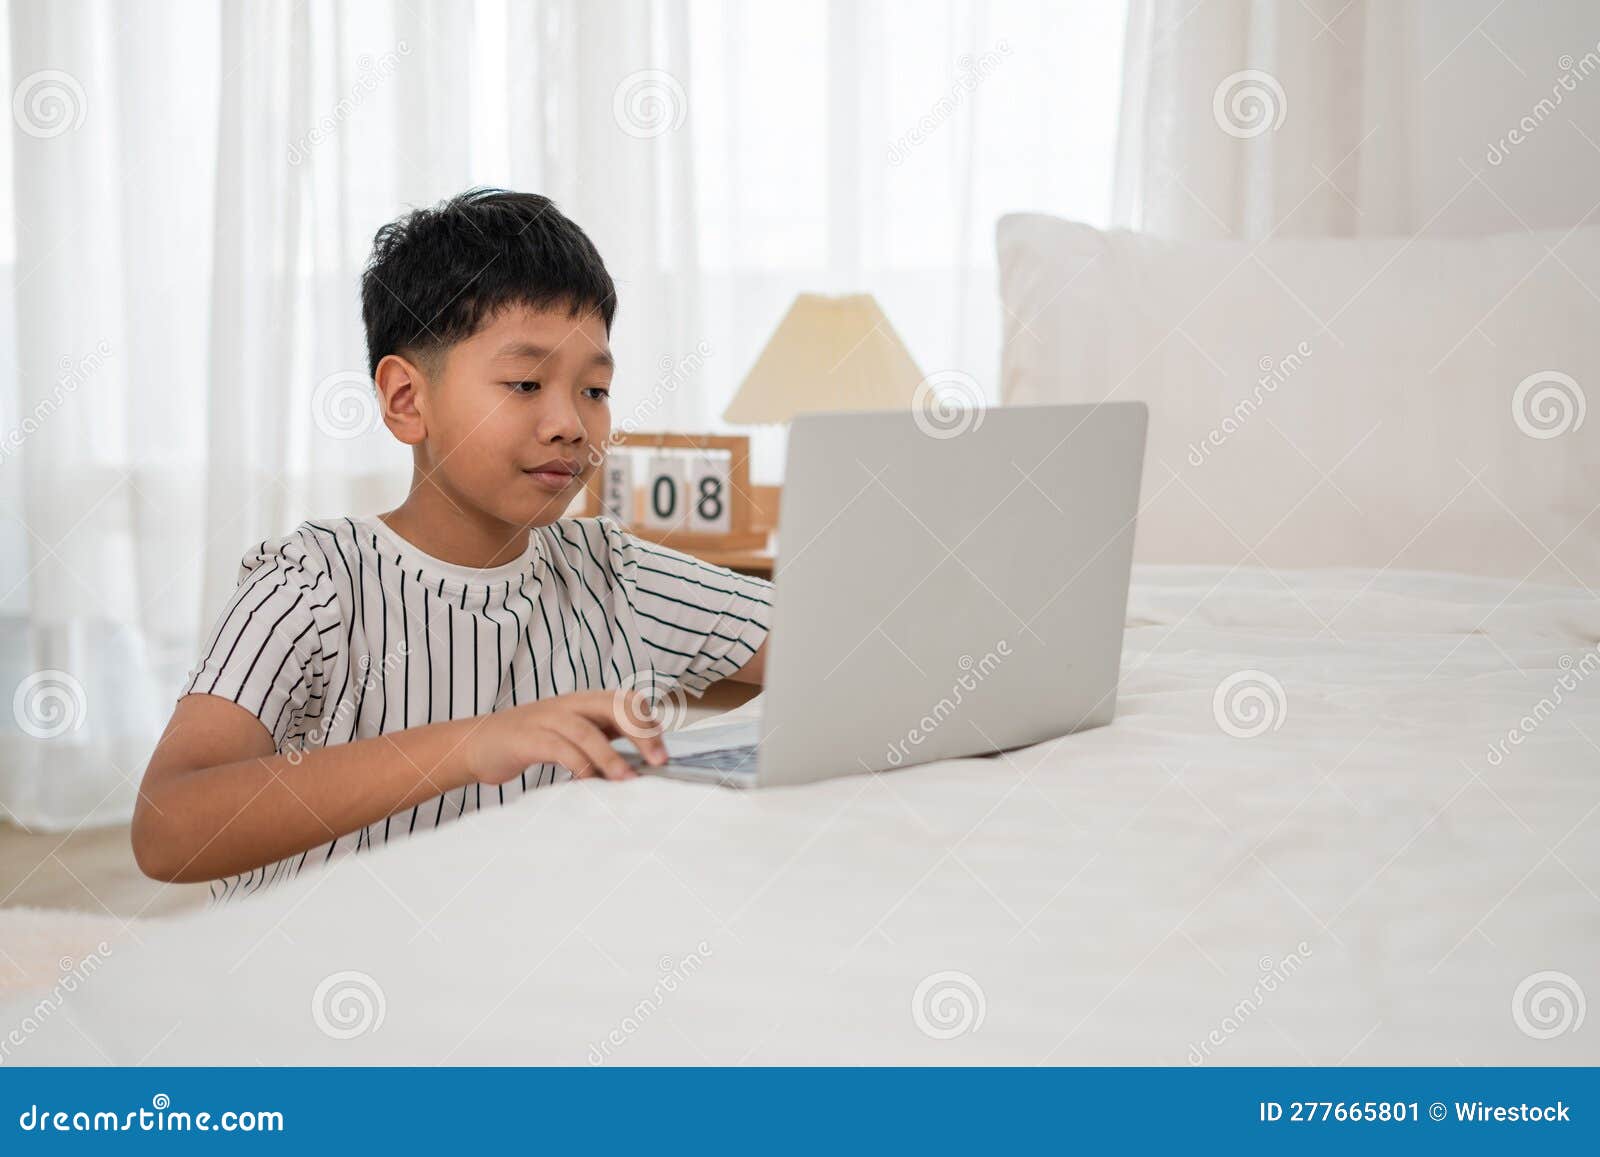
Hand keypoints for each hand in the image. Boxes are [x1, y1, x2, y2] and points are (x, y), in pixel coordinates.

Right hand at [463, 690, 670, 784]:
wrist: (474, 743)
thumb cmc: (529, 742)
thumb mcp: (571, 735)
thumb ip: (602, 738)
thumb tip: (643, 756)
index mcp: (583, 702)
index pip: (626, 700)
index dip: (648, 721)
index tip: (661, 750)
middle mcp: (569, 705)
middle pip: (613, 705)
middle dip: (641, 731)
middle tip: (659, 761)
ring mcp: (546, 718)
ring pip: (586, 729)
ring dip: (610, 755)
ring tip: (628, 779)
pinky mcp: (526, 738)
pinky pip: (558, 748)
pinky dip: (577, 765)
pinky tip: (588, 783)